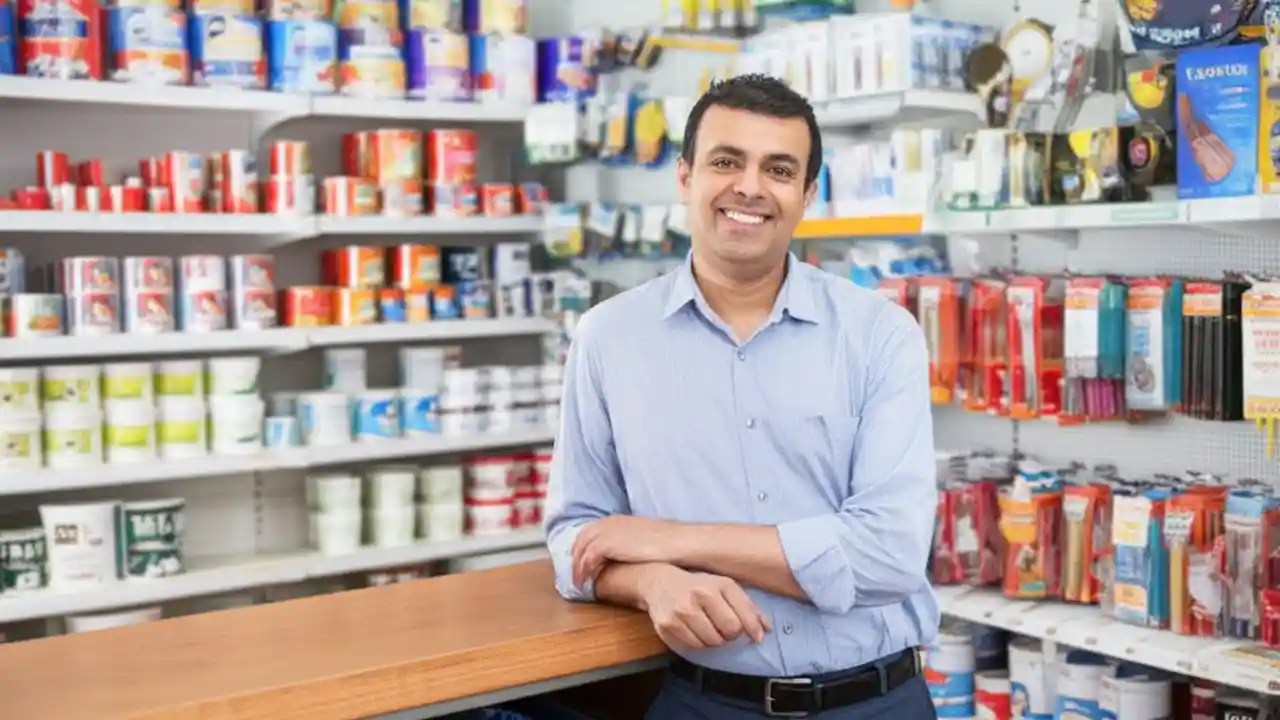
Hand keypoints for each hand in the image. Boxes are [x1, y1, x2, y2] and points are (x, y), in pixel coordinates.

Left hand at [572, 515, 682, 587]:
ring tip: (578, 583)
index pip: (590, 532)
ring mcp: (605, 533)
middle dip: (576, 557)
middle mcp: (607, 523)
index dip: (584, 548)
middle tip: (576, 575)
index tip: (582, 562)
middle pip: (581, 540)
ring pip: (580, 551)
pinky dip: (583, 571)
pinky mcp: (605, 545)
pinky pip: (586, 559)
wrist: (676, 542)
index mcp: (616, 520)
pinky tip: (585, 582)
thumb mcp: (644, 537)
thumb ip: (631, 541)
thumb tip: (629, 553)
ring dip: (577, 567)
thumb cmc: (668, 542)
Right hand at [639, 564, 770, 651]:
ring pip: (711, 643)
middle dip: (730, 634)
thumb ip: (747, 607)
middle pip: (728, 633)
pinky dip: (699, 643)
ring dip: (714, 640)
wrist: (658, 582)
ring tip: (708, 627)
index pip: (741, 619)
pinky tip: (695, 631)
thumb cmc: (698, 584)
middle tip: (724, 627)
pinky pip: (693, 647)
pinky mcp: (666, 626)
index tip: (756, 637)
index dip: (751, 631)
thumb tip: (766, 630)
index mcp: (716, 585)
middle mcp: (697, 597)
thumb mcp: (724, 587)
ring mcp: (680, 613)